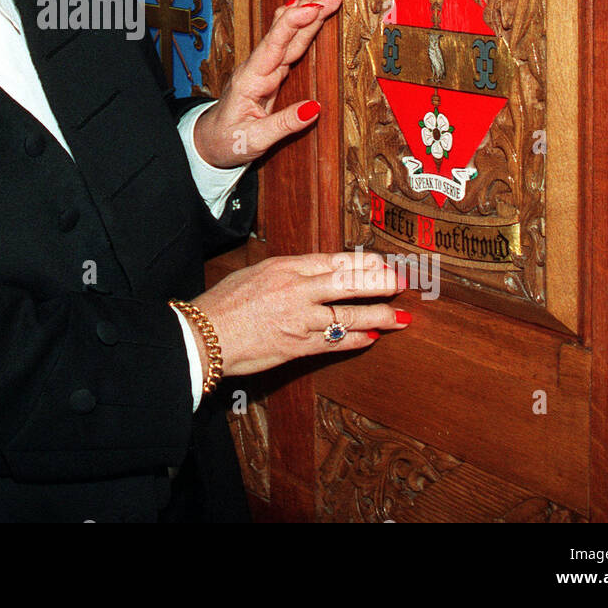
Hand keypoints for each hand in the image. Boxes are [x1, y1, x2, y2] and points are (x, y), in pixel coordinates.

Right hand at [190, 250, 409, 375]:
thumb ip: (289, 273)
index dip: (364, 262)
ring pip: (349, 316)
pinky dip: (356, 340)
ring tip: (400, 317)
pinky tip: (372, 339)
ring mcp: (300, 319)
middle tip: (402, 284)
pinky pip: (335, 343)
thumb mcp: (256, 273)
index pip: (335, 261)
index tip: (383, 263)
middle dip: (380, 283)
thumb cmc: (225, 303)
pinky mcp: (298, 346)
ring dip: (378, 316)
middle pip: (349, 283)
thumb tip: (318, 274)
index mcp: (286, 267)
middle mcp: (297, 290)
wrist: (205, 335)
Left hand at [192, 0, 340, 168]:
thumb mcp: (253, 140)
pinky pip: (289, 45)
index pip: (274, 45)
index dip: (293, 23)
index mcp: (250, 80)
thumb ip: (284, 125)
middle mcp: (256, 68)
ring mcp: (263, 68)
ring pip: (288, 35)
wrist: (209, 141)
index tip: (313, 8)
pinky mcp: (270, 73)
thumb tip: (315, 109)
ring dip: (308, 14)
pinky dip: (303, 27)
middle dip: (308, 10)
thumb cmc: (227, 141)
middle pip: (284, 33)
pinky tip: (310, 12)